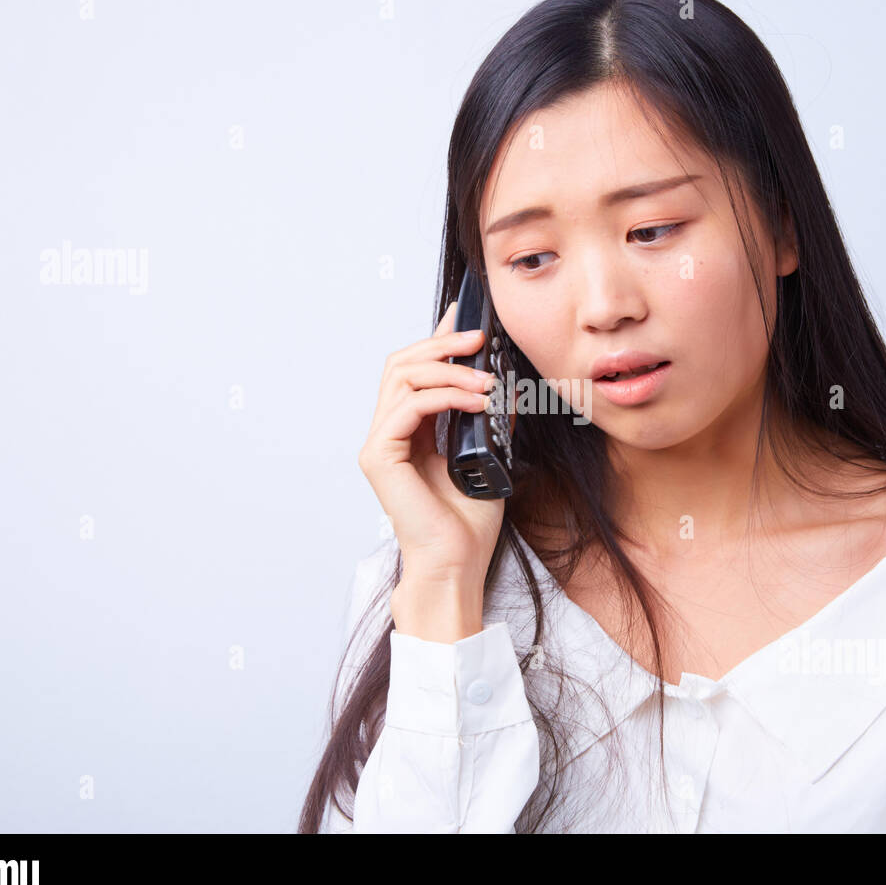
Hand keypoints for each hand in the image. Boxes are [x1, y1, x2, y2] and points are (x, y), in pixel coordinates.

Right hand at [357, 302, 506, 638]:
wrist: (457, 565)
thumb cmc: (468, 523)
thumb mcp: (489, 455)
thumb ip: (489, 419)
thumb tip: (507, 381)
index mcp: (410, 430)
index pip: (416, 370)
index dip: (439, 338)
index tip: (470, 319)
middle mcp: (389, 432)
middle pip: (401, 363)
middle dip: (442, 343)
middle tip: (480, 338)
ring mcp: (380, 443)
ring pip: (401, 376)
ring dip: (448, 368)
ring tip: (486, 378)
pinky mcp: (379, 456)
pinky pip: (407, 405)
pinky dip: (445, 395)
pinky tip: (477, 401)